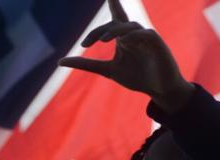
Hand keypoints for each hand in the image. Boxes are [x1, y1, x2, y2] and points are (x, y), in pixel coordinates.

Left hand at [58, 0, 192, 111]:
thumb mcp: (108, 71)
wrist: (160, 91)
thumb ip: (86, 65)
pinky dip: (133, 36)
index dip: (111, 3)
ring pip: (128, 26)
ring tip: (103, 41)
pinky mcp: (157, 42)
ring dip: (115, 31)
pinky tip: (125, 42)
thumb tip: (59, 61)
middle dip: (99, 31)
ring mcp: (146, 36)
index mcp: (123, 37)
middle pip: (114, 23)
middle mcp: (133, 33)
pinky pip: (145, 34)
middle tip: (86, 44)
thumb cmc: (138, 78)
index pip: (115, 15)